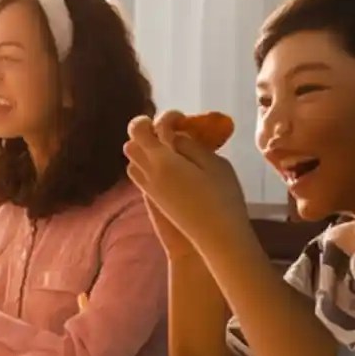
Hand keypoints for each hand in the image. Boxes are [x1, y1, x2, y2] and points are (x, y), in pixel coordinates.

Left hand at [124, 112, 248, 256]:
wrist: (215, 237)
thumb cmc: (222, 197)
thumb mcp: (214, 164)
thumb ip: (190, 145)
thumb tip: (174, 136)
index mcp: (162, 161)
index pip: (141, 129)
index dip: (157, 118)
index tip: (180, 119)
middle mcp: (148, 173)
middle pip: (131, 143)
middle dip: (147, 132)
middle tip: (173, 133)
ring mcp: (148, 187)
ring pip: (132, 160)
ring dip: (146, 149)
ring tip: (171, 150)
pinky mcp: (153, 199)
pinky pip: (139, 175)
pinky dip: (148, 164)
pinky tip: (171, 167)